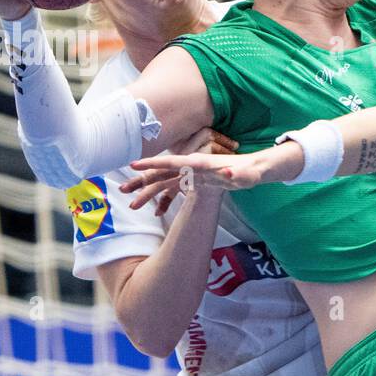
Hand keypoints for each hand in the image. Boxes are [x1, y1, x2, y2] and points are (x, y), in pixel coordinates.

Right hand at [126, 147, 269, 195]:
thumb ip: (236, 174)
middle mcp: (191, 168)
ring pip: (164, 184)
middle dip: (141, 182)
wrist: (254, 170)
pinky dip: (164, 201)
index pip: (172, 162)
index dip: (152, 163)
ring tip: (131, 205)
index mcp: (198, 164)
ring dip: (148, 193)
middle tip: (121, 190)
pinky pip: (174, 191)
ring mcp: (191, 176)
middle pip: (161, 173)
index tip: (134, 165)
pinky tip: (156, 212)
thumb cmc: (249, 171)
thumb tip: (231, 172)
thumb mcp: (244, 174)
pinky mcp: (195, 183)